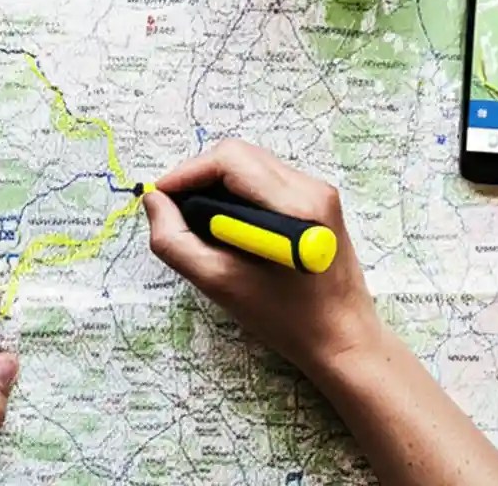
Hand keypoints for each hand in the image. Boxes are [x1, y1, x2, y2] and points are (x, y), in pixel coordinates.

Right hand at [142, 139, 381, 376]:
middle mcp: (312, 187)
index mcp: (294, 205)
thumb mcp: (220, 284)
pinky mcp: (319, 202)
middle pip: (239, 156)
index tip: (159, 198)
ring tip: (199, 223)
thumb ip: (176, 241)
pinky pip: (266, 181)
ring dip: (217, 185)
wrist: (344, 340)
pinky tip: (229, 227)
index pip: (229, 159)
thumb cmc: (286, 320)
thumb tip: (154, 201)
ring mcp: (319, 192)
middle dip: (199, 177)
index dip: (186, 173)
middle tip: (174, 211)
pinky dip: (238, 194)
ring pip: (251, 166)